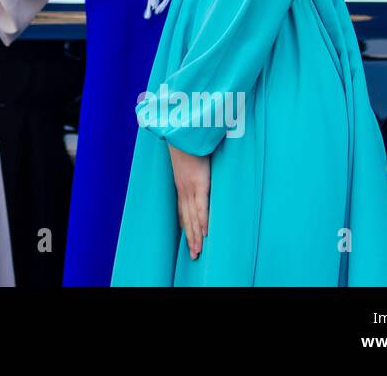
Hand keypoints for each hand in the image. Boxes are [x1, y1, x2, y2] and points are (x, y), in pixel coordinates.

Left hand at [169, 144, 210, 259]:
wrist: (182, 132)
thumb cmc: (188, 143)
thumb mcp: (189, 159)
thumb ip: (194, 168)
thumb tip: (200, 169)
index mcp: (181, 184)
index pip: (182, 211)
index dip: (185, 226)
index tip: (189, 239)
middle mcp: (183, 189)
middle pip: (186, 219)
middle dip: (190, 238)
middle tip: (194, 255)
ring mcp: (190, 187)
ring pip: (193, 217)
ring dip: (196, 236)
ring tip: (198, 252)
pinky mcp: (199, 183)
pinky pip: (202, 206)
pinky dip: (203, 221)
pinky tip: (206, 233)